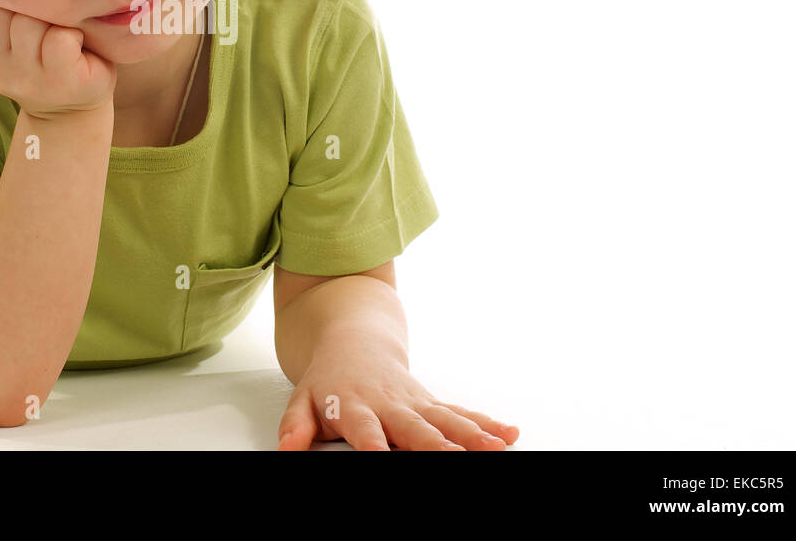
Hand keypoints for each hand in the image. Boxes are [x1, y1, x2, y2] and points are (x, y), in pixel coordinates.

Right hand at [0, 0, 116, 119]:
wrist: (72, 103)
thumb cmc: (35, 58)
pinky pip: (59, 37)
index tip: (17, 15)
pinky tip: (75, 46)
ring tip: (57, 35)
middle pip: (3, 7)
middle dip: (26, 7)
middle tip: (41, 26)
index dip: (1, 0)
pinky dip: (73, 34)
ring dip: (51, 19)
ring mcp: (24, 78)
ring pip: (29, 20)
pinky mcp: (59, 79)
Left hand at [276, 334, 519, 450]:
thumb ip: (295, 426)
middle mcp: (389, 404)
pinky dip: (486, 422)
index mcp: (355, 406)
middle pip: (414, 427)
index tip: (380, 457)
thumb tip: (286, 450)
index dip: (373, 446)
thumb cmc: (326, 379)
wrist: (351, 338)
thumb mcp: (301, 399)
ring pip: (446, 419)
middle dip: (434, 443)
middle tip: (451, 455)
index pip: (364, 431)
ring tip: (496, 447)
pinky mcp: (430, 402)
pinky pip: (460, 412)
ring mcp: (413, 402)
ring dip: (472, 433)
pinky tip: (509, 433)